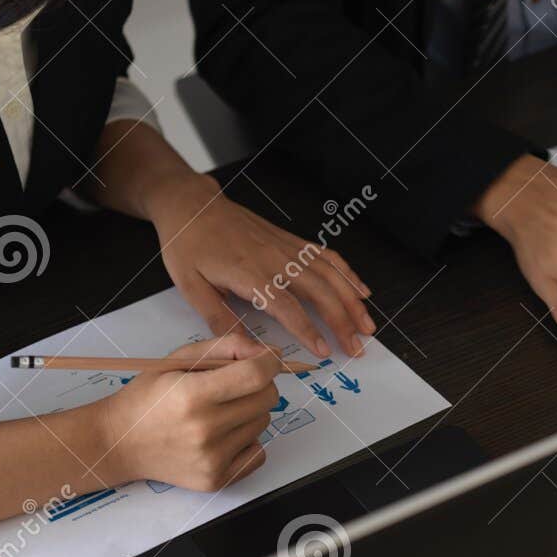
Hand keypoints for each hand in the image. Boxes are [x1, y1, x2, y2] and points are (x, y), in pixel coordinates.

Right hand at [95, 337, 280, 492]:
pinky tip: (223, 436)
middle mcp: (204, 430)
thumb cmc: (148, 397)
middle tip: (236, 385)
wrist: (120, 442)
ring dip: (250, 412)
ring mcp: (212, 459)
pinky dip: (248, 441)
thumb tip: (268, 353)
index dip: (270, 362)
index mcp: (192, 395)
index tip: (269, 358)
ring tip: (220, 412)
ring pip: (264, 423)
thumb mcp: (179, 358)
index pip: (256, 375)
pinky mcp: (216, 479)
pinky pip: (259, 453)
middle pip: (267, 399)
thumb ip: (226, 347)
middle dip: (260, 385)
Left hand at [147, 174, 375, 358]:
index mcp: (250, 273)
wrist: (191, 204)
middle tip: (357, 348)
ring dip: (353, 300)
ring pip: (330, 274)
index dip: (309, 330)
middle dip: (343, 321)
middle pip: (320, 291)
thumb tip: (244, 350)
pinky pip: (326, 256)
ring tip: (368, 325)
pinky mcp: (290, 241)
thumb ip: (220, 320)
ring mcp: (286, 247)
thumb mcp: (191, 287)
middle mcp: (275, 259)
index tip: (324, 351)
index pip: (287, 307)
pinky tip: (361, 289)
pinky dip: (348, 273)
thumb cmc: (188, 245)